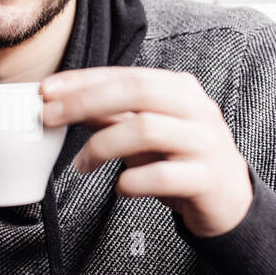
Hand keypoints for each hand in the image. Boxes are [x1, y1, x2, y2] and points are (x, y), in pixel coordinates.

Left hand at [40, 66, 252, 238]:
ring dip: (102, 146)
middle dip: (86, 102)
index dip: (83, 81)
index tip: (46, 91)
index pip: (127, 75)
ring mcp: (205, 143)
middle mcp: (196, 109)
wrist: (229, 199)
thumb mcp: (144, 133)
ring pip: (146, 130)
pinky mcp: (207, 179)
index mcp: (179, 90)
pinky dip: (132, 181)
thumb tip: (62, 105)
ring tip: (81, 165)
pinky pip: (162, 176)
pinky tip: (120, 187)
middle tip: (49, 118)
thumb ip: (110, 117)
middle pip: (137, 92)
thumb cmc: (180, 160)